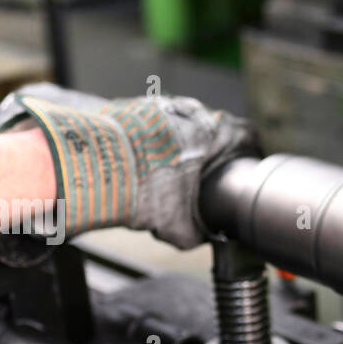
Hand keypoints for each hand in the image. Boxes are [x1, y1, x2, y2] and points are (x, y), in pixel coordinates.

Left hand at [0, 84, 259, 247]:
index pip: (250, 137)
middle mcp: (191, 111)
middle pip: (213, 132)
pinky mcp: (131, 108)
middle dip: (209, 156)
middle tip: (200, 182)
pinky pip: (152, 127)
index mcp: (215, 131)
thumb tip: (203, 237)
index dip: (251, 154)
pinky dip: (151, 144)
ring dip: (177, 149)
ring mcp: (160, 106)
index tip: (245, 167)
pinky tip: (140, 168)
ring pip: (181, 128)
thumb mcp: (179, 226)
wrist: (91, 170)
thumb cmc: (141, 190)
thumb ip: (200, 232)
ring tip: (165, 177)